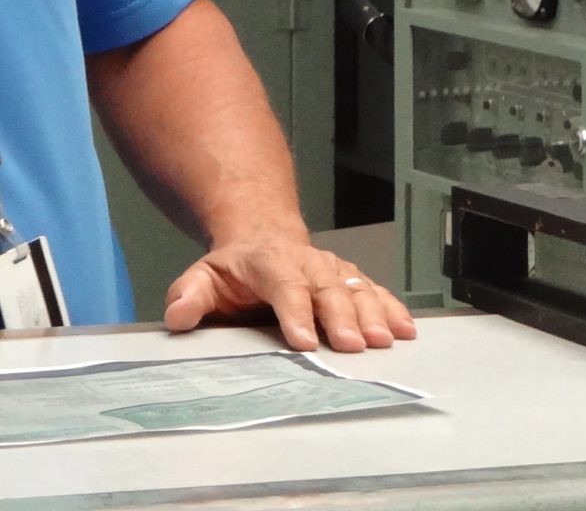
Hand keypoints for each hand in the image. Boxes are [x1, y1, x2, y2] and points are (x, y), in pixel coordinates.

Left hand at [163, 233, 414, 353]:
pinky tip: (406, 329)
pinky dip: (393, 309)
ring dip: (372, 314)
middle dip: (340, 317)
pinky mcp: (351, 280)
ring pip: (355, 289)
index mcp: (267, 262)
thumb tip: (179, 316)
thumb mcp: (202, 277)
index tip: (302, 341)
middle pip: (326, 288)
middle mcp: (306, 262)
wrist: (263, 238)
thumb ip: (188, 296)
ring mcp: (332, 269)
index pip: (283, 284)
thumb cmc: (233, 271)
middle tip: (351, 347)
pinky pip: (375, 292)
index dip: (294, 312)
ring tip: (383, 341)